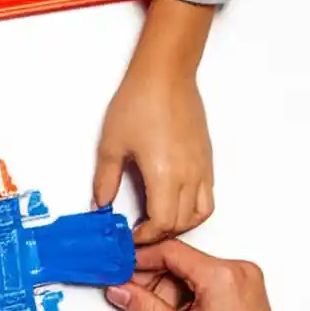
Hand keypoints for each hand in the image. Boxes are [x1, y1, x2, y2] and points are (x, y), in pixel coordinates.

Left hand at [95, 0, 215, 244]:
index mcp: (165, 175)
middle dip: (160, 234)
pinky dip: (194, 208)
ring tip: (159, 220)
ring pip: (200, 213)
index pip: (161, 224)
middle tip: (140, 232)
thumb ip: (105, 180)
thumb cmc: (139, 102)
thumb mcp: (112, 145)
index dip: (145, 237)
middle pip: (181, 223)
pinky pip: (208, 195)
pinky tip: (174, 201)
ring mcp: (202, 167)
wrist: (166, 74)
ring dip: (181, 224)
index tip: (131, 236)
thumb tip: (101, 204)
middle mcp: (189, 175)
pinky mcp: (207, 158)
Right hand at [105, 240, 306, 310]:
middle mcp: (240, 271)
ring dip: (172, 291)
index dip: (140, 259)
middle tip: (132, 298)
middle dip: (155, 279)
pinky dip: (189, 296)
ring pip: (194, 273)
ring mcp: (246, 281)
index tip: (121, 269)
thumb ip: (145, 308)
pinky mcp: (247, 293)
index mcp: (223, 276)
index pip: (171, 251)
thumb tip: (122, 290)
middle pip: (182, 261)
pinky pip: (209, 282)